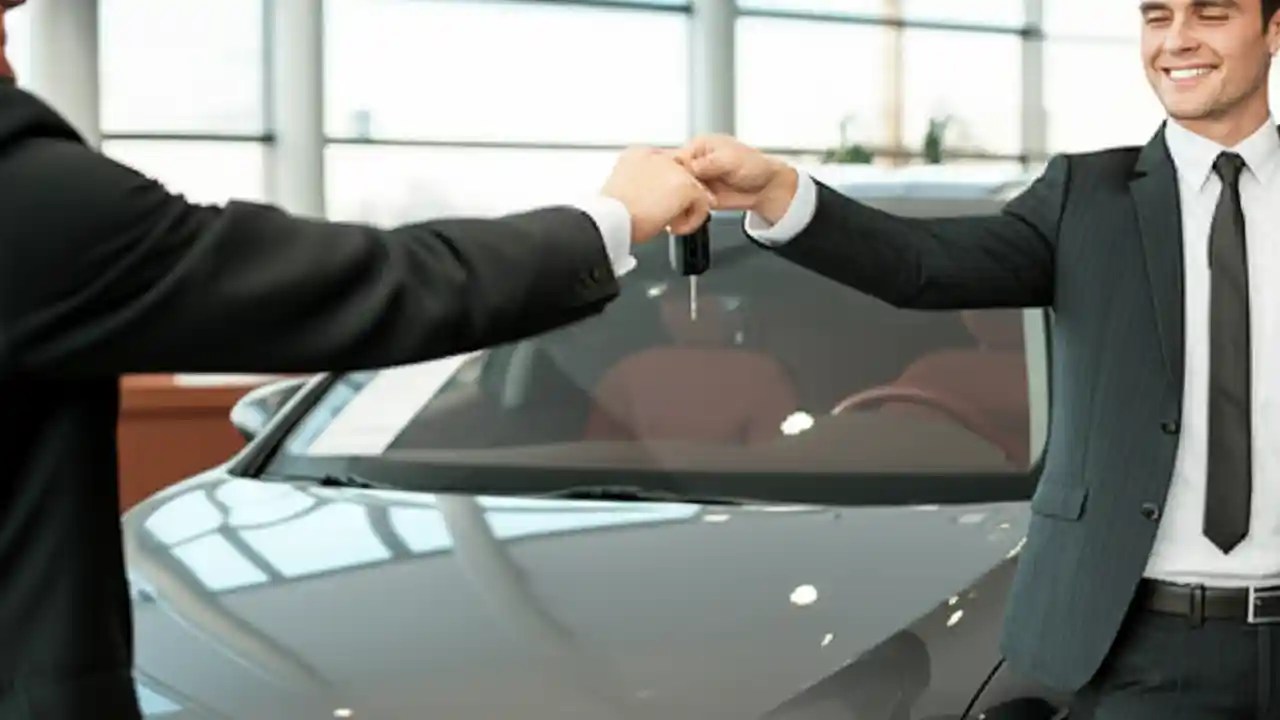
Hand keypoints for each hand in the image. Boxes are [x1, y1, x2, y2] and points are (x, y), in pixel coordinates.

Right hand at [601, 147, 713, 243]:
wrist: (610, 219)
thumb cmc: (611, 212)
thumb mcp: (623, 189)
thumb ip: (641, 185)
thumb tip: (652, 196)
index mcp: (639, 153)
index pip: (664, 166)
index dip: (665, 189)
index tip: (658, 204)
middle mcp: (659, 156)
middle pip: (683, 175)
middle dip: (679, 199)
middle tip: (666, 217)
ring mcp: (674, 169)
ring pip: (695, 189)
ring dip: (685, 210)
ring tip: (669, 223)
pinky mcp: (686, 186)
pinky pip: (702, 204)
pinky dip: (692, 220)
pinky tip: (676, 227)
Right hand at [677, 134, 797, 224]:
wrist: (767, 187)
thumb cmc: (755, 166)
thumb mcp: (730, 159)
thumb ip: (707, 163)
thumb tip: (689, 168)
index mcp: (701, 146)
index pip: (677, 156)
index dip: (674, 169)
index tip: (678, 178)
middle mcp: (697, 162)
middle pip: (675, 174)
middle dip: (679, 184)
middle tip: (689, 190)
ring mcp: (699, 180)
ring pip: (680, 190)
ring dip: (686, 196)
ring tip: (697, 198)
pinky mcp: (702, 195)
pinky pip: (689, 202)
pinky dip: (691, 205)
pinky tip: (697, 205)